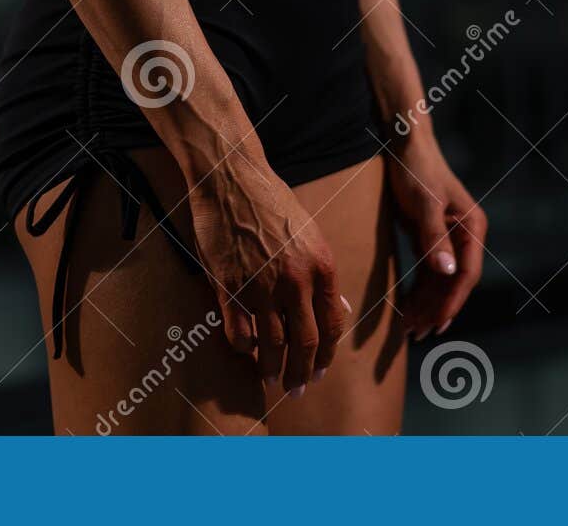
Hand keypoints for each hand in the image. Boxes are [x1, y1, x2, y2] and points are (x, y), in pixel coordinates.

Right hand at [186, 150, 347, 393]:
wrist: (231, 178)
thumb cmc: (272, 203)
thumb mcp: (311, 234)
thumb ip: (323, 275)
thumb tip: (338, 309)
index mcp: (322, 266)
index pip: (331, 325)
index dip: (327, 355)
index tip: (321, 370)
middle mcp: (295, 279)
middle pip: (305, 342)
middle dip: (303, 371)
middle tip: (298, 388)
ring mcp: (260, 285)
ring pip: (272, 343)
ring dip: (272, 367)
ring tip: (271, 378)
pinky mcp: (229, 286)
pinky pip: (239, 331)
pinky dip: (243, 347)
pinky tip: (246, 350)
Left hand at [387, 138, 486, 338]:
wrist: (404, 144)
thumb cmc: (417, 169)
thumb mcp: (424, 204)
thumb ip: (434, 238)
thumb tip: (448, 272)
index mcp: (472, 228)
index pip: (467, 274)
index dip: (452, 301)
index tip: (437, 324)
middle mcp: (464, 236)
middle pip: (453, 282)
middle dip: (436, 309)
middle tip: (416, 334)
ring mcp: (447, 238)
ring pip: (440, 280)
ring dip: (426, 304)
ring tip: (409, 329)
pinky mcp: (430, 237)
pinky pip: (427, 271)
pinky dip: (418, 290)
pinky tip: (406, 307)